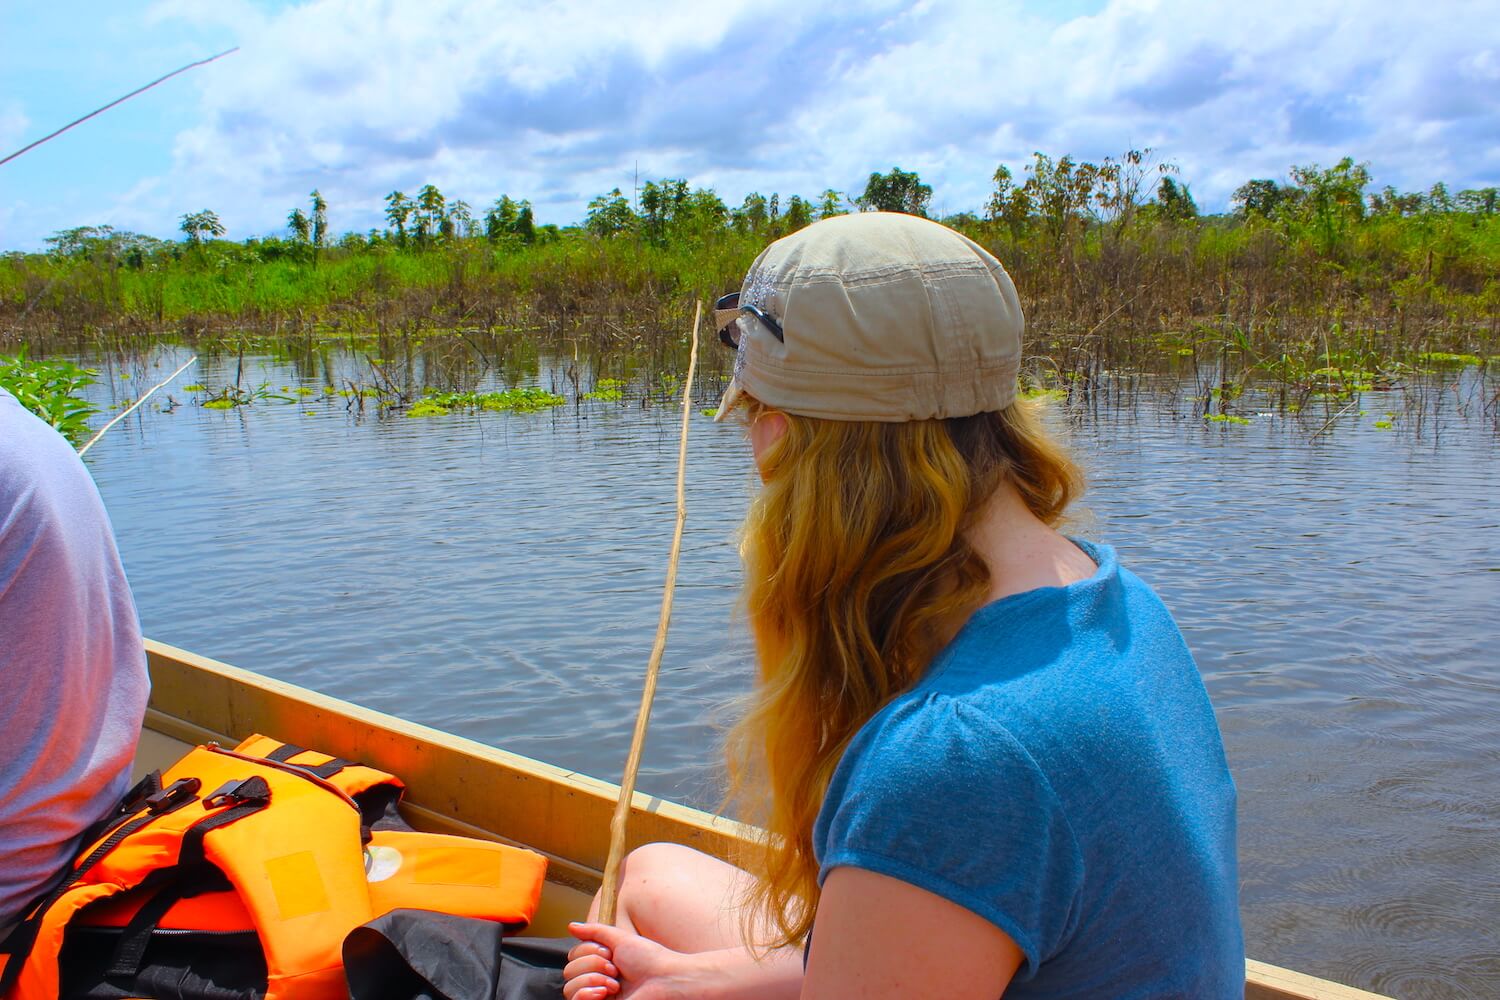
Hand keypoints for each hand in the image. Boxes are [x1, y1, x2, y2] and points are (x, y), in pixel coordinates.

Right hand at [564, 922, 703, 999]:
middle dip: (592, 965)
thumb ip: (595, 932)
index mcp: (600, 963)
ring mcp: (597, 996)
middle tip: (615, 969)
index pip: (573, 956)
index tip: (610, 953)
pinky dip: (586, 993)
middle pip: (569, 970)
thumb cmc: (649, 960)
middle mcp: (596, 979)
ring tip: (614, 984)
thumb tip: (571, 926)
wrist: (665, 980)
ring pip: (569, 986)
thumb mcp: (620, 939)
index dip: (588, 951)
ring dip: (591, 980)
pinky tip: (605, 993)